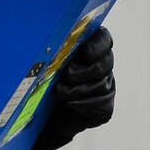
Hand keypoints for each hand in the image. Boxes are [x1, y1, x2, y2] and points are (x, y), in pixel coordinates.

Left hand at [33, 27, 115, 149]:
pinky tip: (68, 103)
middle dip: (83, 71)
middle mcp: (102, 64)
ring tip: (60, 90)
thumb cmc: (42, 78)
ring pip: (101, 85)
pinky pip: (100, 104)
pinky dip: (81, 104)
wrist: (42, 112)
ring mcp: (106, 85)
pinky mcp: (105, 106)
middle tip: (66, 75)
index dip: (98, 45)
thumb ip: (52, 46)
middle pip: (104, 64)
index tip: (85, 52)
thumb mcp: (45, 58)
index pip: (104, 39)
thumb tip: (45, 38)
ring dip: (77, 89)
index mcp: (89, 45)